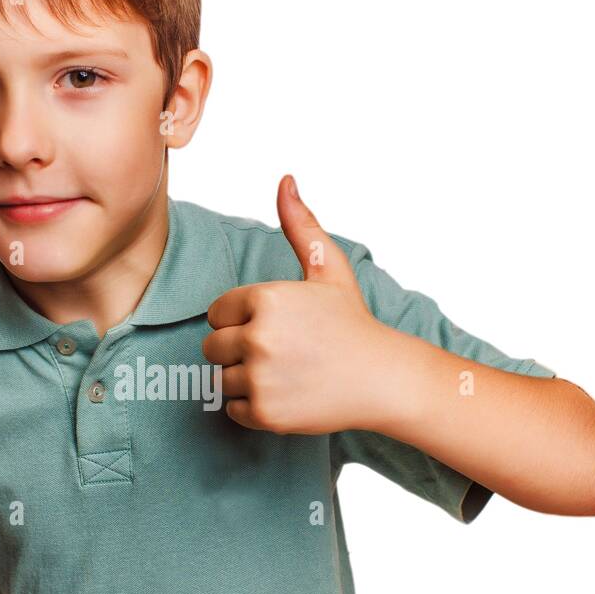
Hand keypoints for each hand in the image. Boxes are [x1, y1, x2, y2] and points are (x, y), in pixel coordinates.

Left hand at [202, 176, 402, 434]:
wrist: (382, 379)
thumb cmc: (352, 323)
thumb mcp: (328, 268)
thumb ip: (300, 225)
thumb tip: (285, 180)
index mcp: (266, 298)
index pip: (216, 313)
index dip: (241, 320)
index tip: (273, 327)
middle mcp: (258, 337)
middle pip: (212, 347)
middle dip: (237, 350)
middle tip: (278, 353)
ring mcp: (260, 377)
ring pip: (221, 379)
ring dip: (245, 379)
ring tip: (284, 373)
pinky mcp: (264, 413)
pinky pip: (232, 409)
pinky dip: (253, 407)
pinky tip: (285, 394)